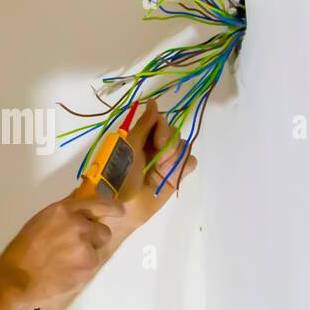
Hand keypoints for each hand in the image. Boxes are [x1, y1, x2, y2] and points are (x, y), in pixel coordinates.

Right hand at [0, 194, 123, 304]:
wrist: (19, 278)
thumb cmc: (24, 248)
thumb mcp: (41, 221)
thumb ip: (63, 211)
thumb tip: (78, 200)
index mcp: (64, 211)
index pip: (97, 203)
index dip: (112, 207)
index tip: (120, 210)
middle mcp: (78, 225)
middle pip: (103, 230)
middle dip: (94, 237)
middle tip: (76, 246)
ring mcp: (85, 247)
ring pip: (97, 249)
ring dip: (87, 253)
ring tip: (65, 261)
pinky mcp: (88, 266)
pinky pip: (92, 264)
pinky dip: (82, 268)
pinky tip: (65, 271)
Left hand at [113, 99, 197, 233]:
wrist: (123, 207)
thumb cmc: (119, 175)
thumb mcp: (129, 147)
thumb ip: (144, 125)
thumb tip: (154, 103)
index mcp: (142, 137)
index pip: (161, 121)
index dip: (162, 127)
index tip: (156, 140)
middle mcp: (156, 147)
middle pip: (174, 132)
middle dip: (167, 143)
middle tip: (157, 159)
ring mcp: (167, 161)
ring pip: (183, 145)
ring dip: (174, 156)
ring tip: (160, 169)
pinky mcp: (176, 175)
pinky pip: (190, 161)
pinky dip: (183, 165)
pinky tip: (171, 174)